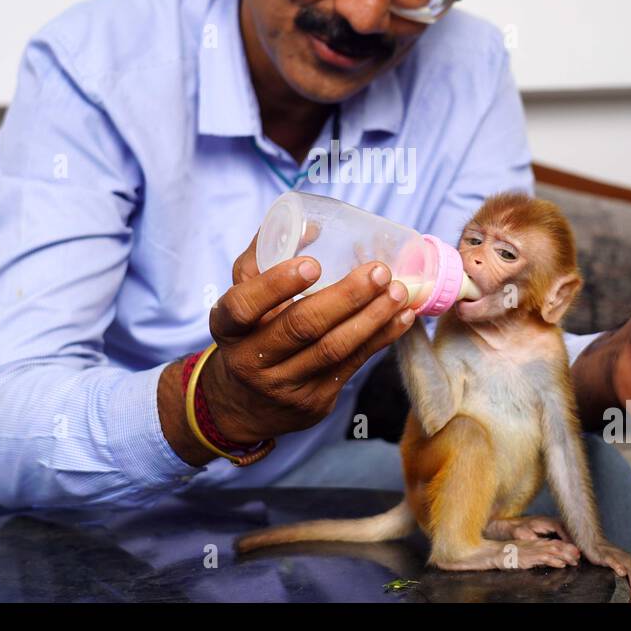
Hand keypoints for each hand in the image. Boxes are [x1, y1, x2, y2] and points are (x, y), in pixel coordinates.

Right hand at [197, 234, 415, 448]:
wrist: (244, 406)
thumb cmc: (249, 334)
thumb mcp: (241, 298)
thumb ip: (265, 257)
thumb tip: (312, 224)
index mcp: (228, 328)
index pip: (244, 307)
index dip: (277, 285)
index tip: (313, 264)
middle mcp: (251, 359)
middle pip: (301, 327)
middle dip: (345, 297)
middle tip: (378, 271)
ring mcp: (285, 385)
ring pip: (333, 349)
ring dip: (372, 318)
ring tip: (398, 291)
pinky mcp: (315, 400)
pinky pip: (352, 365)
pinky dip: (381, 338)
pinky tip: (402, 317)